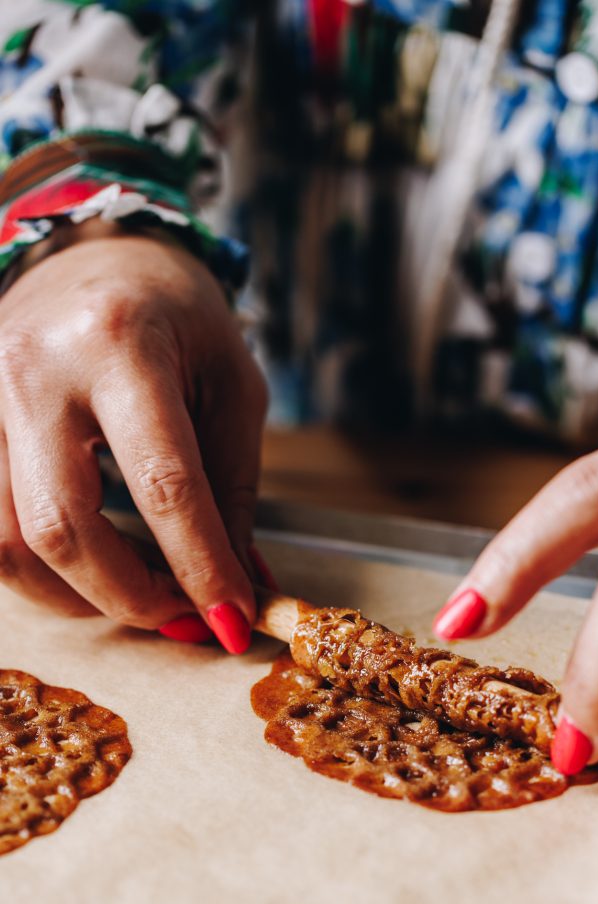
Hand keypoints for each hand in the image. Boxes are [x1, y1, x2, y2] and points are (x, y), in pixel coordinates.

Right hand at [0, 230, 266, 651]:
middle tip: (182, 614)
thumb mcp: (230, 387)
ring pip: (7, 543)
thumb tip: (240, 585)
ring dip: (78, 595)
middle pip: (63, 528)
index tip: (231, 623)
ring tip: (137, 591)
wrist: (96, 253)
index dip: (200, 568)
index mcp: (122, 345)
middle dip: (130, 597)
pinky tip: (85, 566)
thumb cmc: (178, 318)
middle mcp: (36, 369)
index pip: (163, 484)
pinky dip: (37, 570)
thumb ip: (233, 489)